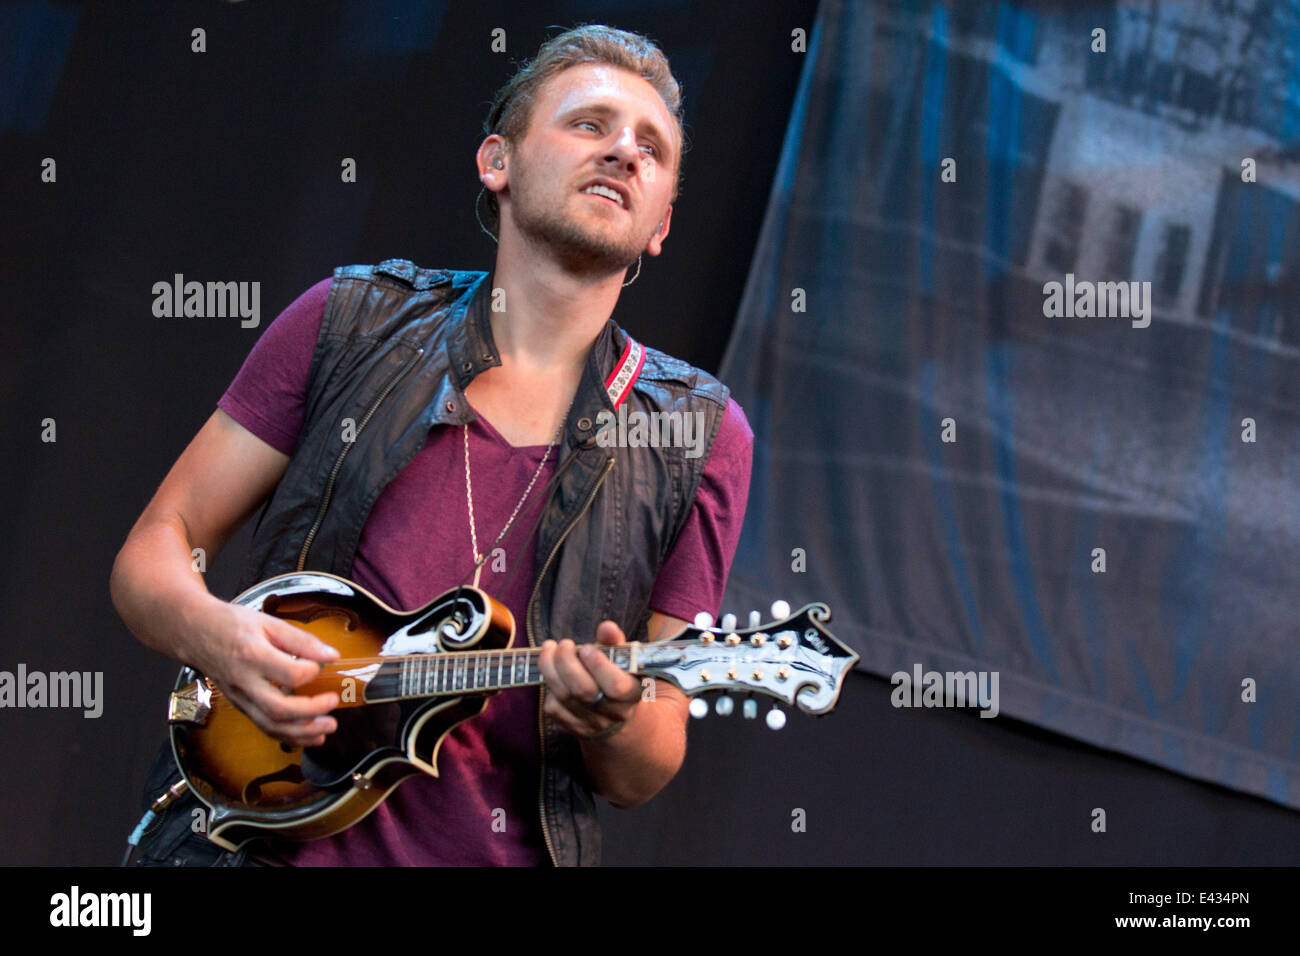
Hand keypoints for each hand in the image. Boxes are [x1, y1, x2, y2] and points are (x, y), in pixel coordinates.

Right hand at [184, 598, 340, 746]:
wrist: (194, 632)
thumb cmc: (230, 624)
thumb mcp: (268, 623)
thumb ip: (302, 640)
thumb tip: (331, 655)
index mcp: (252, 656)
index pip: (289, 673)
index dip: (312, 671)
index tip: (322, 664)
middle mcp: (244, 682)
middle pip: (279, 710)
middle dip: (312, 712)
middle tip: (333, 703)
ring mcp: (239, 698)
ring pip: (271, 726)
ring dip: (303, 733)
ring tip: (327, 727)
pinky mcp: (240, 706)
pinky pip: (264, 727)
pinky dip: (289, 736)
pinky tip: (309, 734)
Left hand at [538, 620, 641, 739]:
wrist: (614, 713)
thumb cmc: (618, 675)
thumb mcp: (622, 659)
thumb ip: (614, 642)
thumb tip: (607, 627)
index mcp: (633, 694)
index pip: (616, 686)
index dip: (598, 666)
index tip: (586, 648)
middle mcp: (614, 713)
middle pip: (584, 691)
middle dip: (567, 663)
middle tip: (564, 644)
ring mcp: (592, 724)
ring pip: (564, 697)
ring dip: (550, 669)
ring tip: (549, 648)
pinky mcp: (573, 728)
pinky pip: (553, 708)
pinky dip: (549, 687)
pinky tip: (552, 672)